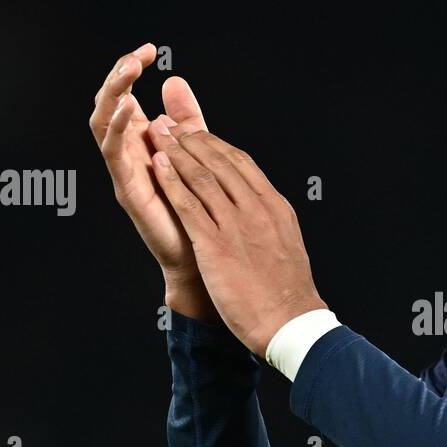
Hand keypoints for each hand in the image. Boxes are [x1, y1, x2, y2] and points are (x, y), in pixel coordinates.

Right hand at [88, 43, 216, 320]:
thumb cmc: (199, 211)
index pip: (126, 97)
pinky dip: (119, 129)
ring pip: (104, 125)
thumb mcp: (196, 153)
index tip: (150, 49)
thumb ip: (186, 119)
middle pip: (108, 106)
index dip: (131, 70)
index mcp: (143, 142)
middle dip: (117, 78)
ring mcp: (126, 172)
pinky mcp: (129, 190)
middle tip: (135, 58)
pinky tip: (130, 110)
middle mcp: (130, 154)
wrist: (203, 260)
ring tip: (127, 74)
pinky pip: (115, 155)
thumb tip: (175, 80)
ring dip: (113, 96)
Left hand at [147, 125, 326, 356]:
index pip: (241, 163)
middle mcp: (256, 208)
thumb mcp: (286, 243)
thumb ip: (270, 221)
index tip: (197, 134)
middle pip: (219, 162)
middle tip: (169, 124)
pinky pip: (188, 204)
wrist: (289, 322)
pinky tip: (157, 166)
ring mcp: (236, 225)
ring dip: (176, 152)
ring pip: (201, 177)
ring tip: (158, 136)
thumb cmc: (287, 292)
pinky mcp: (215, 245)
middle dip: (190, 139)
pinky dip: (171, 181)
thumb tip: (260, 208)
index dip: (214, 144)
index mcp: (273, 206)